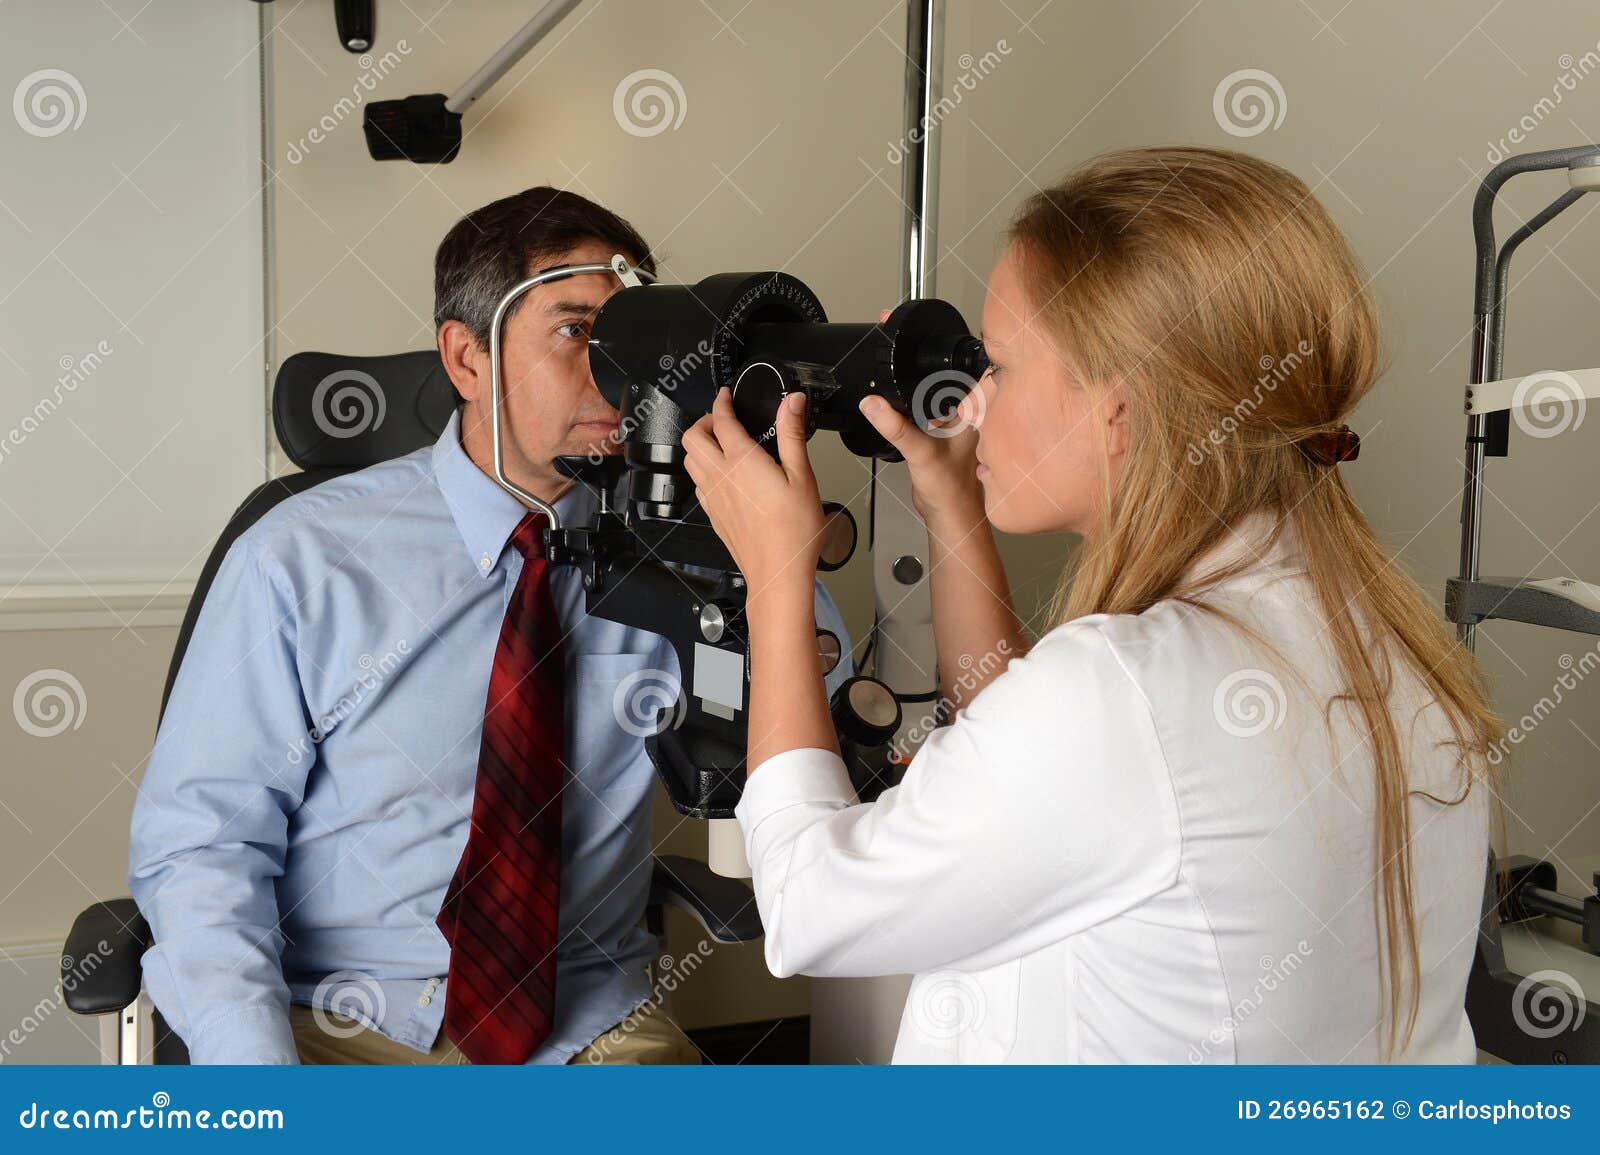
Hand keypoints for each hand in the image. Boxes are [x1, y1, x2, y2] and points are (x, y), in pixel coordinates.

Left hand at [682, 387, 823, 607]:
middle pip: (692, 436)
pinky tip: (722, 476)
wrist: (778, 572)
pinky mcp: (712, 515)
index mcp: (741, 460)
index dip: (721, 401)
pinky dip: (703, 470)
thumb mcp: (802, 475)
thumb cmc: (794, 531)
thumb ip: (793, 434)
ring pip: (689, 460)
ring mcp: (712, 497)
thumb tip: (793, 402)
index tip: (726, 396)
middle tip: (721, 419)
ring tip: (719, 443)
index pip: (720, 419)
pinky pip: (697, 484)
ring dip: (700, 445)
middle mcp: (720, 476)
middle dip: (704, 421)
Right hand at [860, 310, 985, 525]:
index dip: (958, 337)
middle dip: (930, 346)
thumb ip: (896, 427)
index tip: (933, 326)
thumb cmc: (952, 489)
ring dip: (922, 366)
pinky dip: (914, 388)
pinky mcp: (941, 425)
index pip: (976, 360)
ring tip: (897, 349)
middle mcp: (972, 407)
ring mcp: (957, 415)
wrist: (948, 514)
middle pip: (954, 364)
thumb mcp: (921, 453)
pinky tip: (900, 384)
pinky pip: (928, 398)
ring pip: (941, 380)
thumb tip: (874, 403)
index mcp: (978, 407)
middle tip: (901, 329)